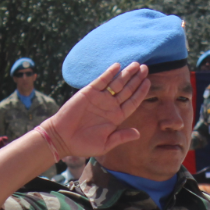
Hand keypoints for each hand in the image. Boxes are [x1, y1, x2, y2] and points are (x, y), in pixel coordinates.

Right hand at [36, 62, 150, 158]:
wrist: (62, 139)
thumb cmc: (83, 145)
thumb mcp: (105, 144)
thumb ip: (121, 137)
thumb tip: (138, 133)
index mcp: (116, 117)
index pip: (132, 102)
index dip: (141, 92)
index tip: (148, 82)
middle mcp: (110, 106)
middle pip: (127, 90)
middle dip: (136, 79)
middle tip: (145, 68)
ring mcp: (100, 98)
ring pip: (116, 83)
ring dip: (126, 74)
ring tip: (136, 64)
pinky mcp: (88, 93)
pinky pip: (101, 80)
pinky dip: (109, 73)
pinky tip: (117, 66)